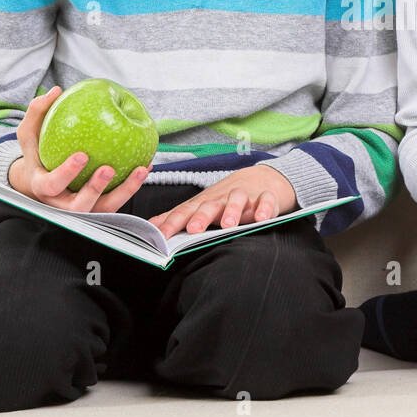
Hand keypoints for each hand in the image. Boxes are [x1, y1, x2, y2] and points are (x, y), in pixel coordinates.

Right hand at [7, 84, 151, 212]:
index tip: (82, 155)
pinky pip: (118, 200)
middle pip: (79, 206)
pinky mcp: (99, 209)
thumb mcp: (30, 135)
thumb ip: (38, 113)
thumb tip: (55, 90)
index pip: (52, 185)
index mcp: (43, 187)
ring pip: (105, 208)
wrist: (43, 182)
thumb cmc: (38, 154)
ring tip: (140, 169)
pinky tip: (145, 166)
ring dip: (125, 191)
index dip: (66, 173)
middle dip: (95, 189)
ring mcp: (82, 210)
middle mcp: (62, 205)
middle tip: (108, 168)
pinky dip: (132, 185)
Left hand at [148, 164, 297, 236]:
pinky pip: (266, 201)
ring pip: (238, 199)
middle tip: (194, 229)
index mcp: (204, 203)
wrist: (259, 179)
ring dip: (233, 211)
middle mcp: (222, 199)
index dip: (172, 223)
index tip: (161, 237)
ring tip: (229, 225)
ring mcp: (244, 197)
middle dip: (201, 216)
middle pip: (210, 205)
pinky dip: (264, 208)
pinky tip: (261, 219)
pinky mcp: (265, 197)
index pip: (185, 212)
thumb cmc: (224, 199)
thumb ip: (177, 216)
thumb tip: (150, 227)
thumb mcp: (200, 206)